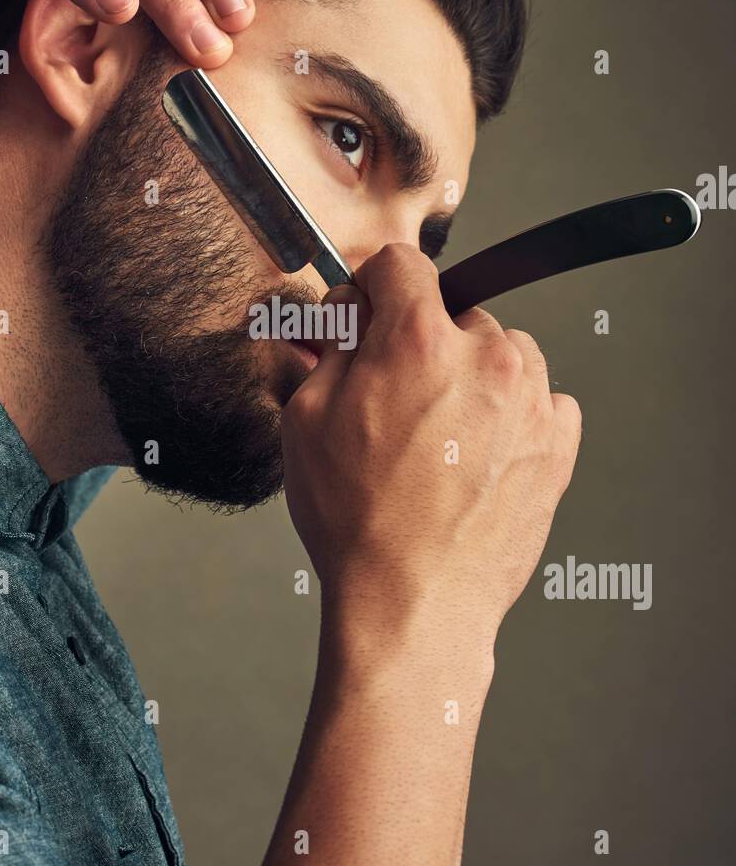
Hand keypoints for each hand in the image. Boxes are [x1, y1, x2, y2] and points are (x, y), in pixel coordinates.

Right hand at [281, 244, 581, 662]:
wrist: (415, 601)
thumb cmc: (358, 521)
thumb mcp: (306, 419)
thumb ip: (333, 347)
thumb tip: (348, 316)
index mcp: (418, 340)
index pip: (401, 265)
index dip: (372, 288)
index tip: (366, 314)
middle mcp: (485, 357)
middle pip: (453, 312)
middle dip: (422, 343)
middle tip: (394, 397)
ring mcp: (531, 399)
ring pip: (503, 352)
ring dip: (473, 375)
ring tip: (439, 433)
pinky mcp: (559, 442)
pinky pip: (540, 399)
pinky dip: (513, 414)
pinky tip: (476, 454)